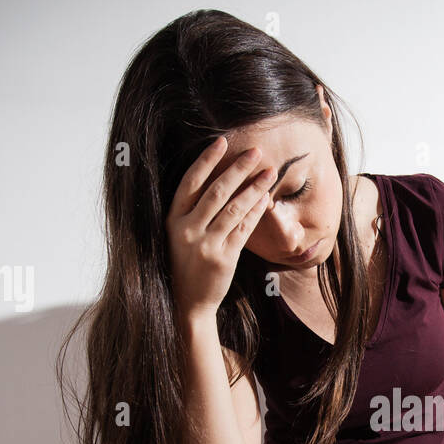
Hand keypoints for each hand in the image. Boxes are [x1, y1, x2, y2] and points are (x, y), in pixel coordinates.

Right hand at [165, 136, 273, 316]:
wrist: (187, 302)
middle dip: (238, 169)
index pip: (190, 182)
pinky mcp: (223, 258)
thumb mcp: (180, 235)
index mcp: (173, 219)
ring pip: (233, 208)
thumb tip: (219, 180)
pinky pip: (243, 229)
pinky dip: (256, 212)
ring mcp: (205, 244)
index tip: (222, 141)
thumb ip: (193, 211)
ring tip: (270, 172)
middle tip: (256, 152)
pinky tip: (267, 198)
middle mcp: (186, 229)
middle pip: (215, 191)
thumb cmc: (186, 264)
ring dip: (254, 187)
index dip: (206, 160)